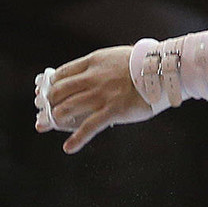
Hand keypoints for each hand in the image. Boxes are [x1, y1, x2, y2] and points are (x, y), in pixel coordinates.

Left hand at [33, 47, 156, 153]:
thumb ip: (99, 68)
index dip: (50, 84)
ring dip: (57, 118)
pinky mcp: (112, 111)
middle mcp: (93, 78)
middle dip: (48, 102)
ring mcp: (102, 95)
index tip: (45, 91)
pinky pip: (88, 127)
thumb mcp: (114, 58)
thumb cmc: (142, 65)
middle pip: (60, 91)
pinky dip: (76, 140)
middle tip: (44, 110)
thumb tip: (86, 79)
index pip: (62, 73)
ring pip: (68, 109)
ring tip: (54, 124)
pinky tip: (68, 148)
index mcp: (93, 62)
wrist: (162, 71)